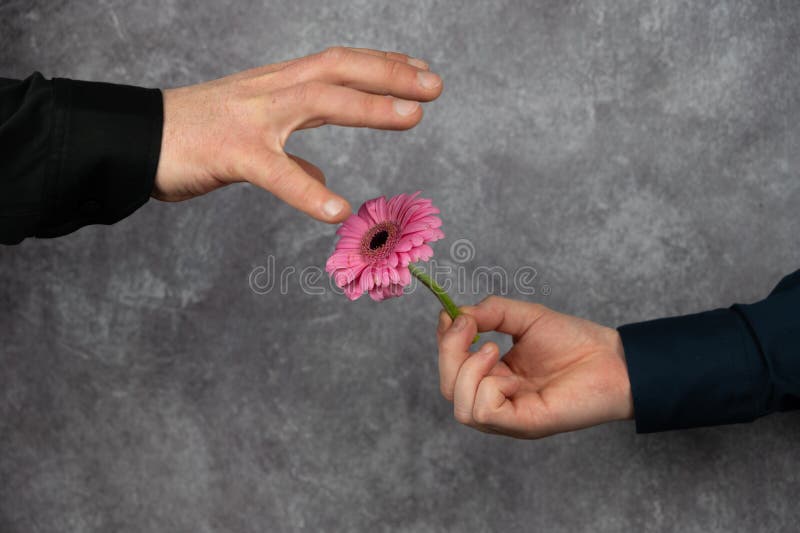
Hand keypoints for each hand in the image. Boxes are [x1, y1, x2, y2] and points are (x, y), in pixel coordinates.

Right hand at [153, 47, 442, 221]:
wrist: (136, 139)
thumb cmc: (194, 138)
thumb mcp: (252, 138)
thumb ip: (293, 157)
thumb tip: (324, 182)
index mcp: (276, 86)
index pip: (337, 66)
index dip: (381, 65)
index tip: (420, 70)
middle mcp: (270, 90)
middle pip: (338, 68)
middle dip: (389, 73)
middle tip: (435, 85)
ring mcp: (252, 118)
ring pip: (317, 99)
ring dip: (368, 106)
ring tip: (413, 116)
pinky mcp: (231, 152)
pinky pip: (275, 172)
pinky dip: (308, 192)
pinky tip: (338, 212)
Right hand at [437, 296, 633, 437]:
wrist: (616, 360)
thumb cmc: (576, 342)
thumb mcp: (525, 317)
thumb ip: (491, 313)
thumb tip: (455, 314)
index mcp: (494, 378)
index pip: (450, 369)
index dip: (444, 341)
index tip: (452, 316)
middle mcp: (498, 400)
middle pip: (448, 388)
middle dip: (449, 353)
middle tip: (470, 328)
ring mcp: (510, 416)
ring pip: (460, 406)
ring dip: (468, 371)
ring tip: (493, 349)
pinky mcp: (525, 424)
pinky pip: (485, 412)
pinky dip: (488, 386)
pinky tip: (508, 373)